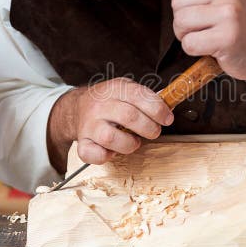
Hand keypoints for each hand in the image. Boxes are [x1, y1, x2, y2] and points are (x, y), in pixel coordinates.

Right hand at [48, 78, 173, 167]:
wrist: (76, 107)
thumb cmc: (108, 102)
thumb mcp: (126, 90)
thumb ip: (146, 98)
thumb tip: (169, 106)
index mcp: (115, 90)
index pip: (139, 96)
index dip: (157, 109)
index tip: (167, 118)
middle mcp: (100, 106)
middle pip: (129, 117)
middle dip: (149, 128)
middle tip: (154, 131)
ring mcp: (89, 124)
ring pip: (110, 137)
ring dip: (129, 143)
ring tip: (133, 141)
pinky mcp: (82, 142)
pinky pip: (93, 154)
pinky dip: (106, 156)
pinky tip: (113, 150)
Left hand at [171, 0, 245, 79]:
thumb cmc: (239, 15)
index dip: (185, 3)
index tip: (204, 9)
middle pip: (177, 4)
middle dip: (183, 19)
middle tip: (204, 25)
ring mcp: (230, 12)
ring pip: (180, 22)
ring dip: (187, 34)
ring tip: (206, 35)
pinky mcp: (228, 37)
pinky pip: (189, 43)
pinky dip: (194, 49)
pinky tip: (210, 46)